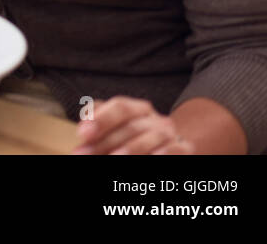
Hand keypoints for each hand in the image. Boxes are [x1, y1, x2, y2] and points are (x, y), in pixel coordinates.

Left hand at [74, 96, 194, 154]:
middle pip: (131, 126)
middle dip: (105, 141)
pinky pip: (174, 149)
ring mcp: (170, 134)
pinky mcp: (185, 148)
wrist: (170, 147)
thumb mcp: (115, 126)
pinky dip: (161, 154)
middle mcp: (154, 118)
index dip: (102, 118)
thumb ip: (99, 123)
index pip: (121, 107)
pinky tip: (148, 158)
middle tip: (83, 153)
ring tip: (111, 158)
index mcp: (137, 108)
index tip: (82, 133)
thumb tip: (84, 126)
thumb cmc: (133, 137)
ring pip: (151, 137)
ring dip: (129, 150)